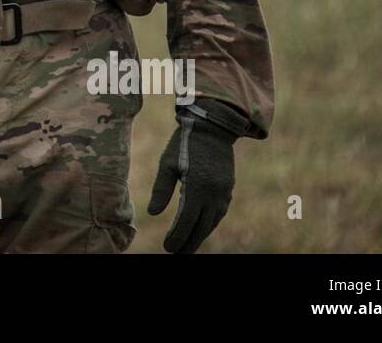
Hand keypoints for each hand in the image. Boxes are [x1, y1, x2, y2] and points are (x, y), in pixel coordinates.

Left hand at [147, 101, 242, 252]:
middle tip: (176, 254)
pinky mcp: (228, 189)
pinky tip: (200, 228)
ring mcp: (223, 192)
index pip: (186, 220)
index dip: (177, 237)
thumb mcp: (167, 163)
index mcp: (197, 186)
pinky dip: (210, 224)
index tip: (167, 248)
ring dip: (200, 236)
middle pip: (201, 227)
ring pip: (212, 222)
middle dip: (189, 243)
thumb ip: (161, 189)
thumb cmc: (183, 143)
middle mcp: (213, 193)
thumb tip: (153, 213)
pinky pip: (219, 213)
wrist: (212, 128)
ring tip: (187, 246)